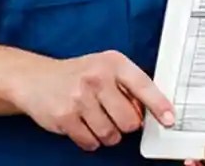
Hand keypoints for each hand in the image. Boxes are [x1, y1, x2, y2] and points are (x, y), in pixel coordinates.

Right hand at [12, 50, 175, 151]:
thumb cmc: (77, 75)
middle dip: (124, 125)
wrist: (34, 79)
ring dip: (106, 134)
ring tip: (94, 118)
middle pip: (130, 121)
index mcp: (112, 63)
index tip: (169, 119)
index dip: (159, 106)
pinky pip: (91, 143)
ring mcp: (79, 97)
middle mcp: (97, 77)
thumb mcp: (105, 69)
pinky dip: (89, 140)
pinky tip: (82, 124)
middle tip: (112, 115)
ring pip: (111, 135)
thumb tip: (149, 114)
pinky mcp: (65, 117)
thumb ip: (128, 87)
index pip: (144, 85)